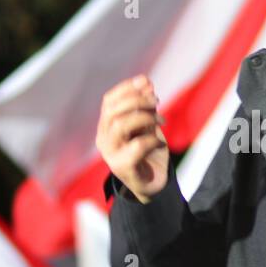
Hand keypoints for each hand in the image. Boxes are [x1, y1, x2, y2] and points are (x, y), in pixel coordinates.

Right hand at [96, 74, 168, 203]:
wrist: (154, 185)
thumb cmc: (149, 152)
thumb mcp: (148, 125)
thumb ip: (146, 106)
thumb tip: (146, 81)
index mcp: (106, 126)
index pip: (109, 101)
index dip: (126, 88)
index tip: (146, 81)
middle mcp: (104, 139)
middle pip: (113, 111)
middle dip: (137, 100)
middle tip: (157, 101)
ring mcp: (111, 154)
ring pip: (120, 125)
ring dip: (144, 117)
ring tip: (161, 120)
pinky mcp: (123, 168)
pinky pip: (136, 146)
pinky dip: (152, 139)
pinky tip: (160, 142)